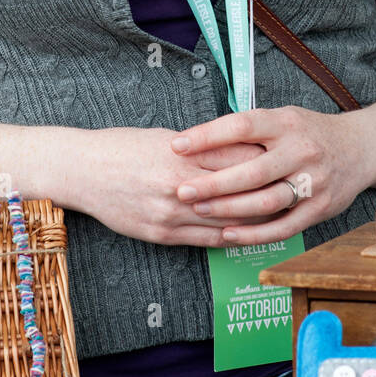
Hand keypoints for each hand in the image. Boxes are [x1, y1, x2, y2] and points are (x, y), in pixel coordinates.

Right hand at [75, 126, 266, 247]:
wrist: (81, 171)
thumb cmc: (120, 147)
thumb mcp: (162, 137)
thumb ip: (198, 148)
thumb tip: (231, 149)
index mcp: (181, 153)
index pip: (235, 157)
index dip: (265, 160)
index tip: (285, 158)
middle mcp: (179, 184)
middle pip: (237, 191)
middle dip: (268, 191)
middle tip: (294, 189)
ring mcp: (170, 213)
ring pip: (226, 220)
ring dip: (255, 219)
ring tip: (279, 215)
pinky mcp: (162, 234)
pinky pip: (206, 240)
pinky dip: (230, 237)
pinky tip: (246, 234)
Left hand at [169, 104, 375, 245]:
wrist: (360, 148)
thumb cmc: (309, 132)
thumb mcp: (282, 117)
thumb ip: (248, 129)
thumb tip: (198, 139)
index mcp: (286, 123)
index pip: (242, 126)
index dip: (208, 135)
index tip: (178, 145)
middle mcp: (301, 150)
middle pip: (252, 170)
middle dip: (213, 182)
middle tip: (182, 189)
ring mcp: (313, 181)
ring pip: (266, 201)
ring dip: (229, 209)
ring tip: (199, 210)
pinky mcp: (319, 208)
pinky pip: (283, 227)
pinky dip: (254, 234)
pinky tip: (228, 234)